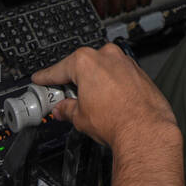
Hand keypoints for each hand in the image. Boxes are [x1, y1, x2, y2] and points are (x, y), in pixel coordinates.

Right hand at [33, 43, 178, 152]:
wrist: (145, 130)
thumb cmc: (116, 120)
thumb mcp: (79, 117)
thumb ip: (67, 109)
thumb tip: (63, 109)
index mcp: (86, 61)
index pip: (59, 69)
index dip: (46, 77)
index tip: (40, 79)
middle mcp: (107, 56)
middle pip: (82, 66)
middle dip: (73, 82)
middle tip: (64, 98)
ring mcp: (125, 62)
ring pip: (102, 69)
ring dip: (94, 83)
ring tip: (90, 104)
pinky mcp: (139, 72)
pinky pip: (118, 75)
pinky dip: (111, 85)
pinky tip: (108, 101)